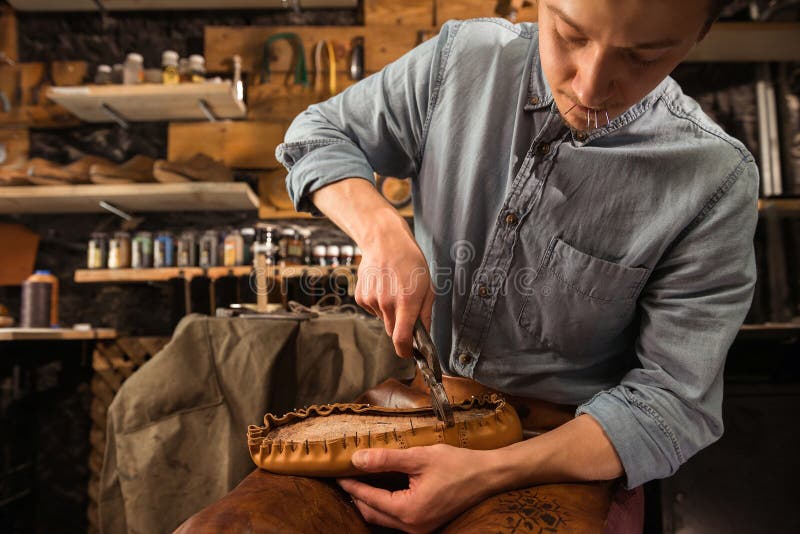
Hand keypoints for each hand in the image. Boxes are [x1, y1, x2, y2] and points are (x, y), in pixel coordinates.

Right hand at [311, 178, 433, 357]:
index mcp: (407, 301)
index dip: (405, 351)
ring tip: (394, 289)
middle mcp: (387, 303)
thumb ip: (425, 313)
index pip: (402, 339)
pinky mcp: (360, 296)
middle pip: (393, 331)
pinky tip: (382, 286)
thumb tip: (423, 335)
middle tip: (406, 308)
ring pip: (383, 319)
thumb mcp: (428, 286)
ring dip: (390, 312)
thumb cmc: (411, 262)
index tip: (409, 354)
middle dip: (401, 327)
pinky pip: (372, 310)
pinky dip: (378, 304)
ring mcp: (371, 300)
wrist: (384, 240)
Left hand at [337, 445, 497, 532]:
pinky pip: (396, 519)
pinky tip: (381, 487)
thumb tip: (357, 459)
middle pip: (372, 514)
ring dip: (369, 501)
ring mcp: (419, 529)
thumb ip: (386, 460)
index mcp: (408, 511)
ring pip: (382, 518)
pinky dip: (384, 504)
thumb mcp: (419, 457)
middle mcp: (412, 527)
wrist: (487, 476)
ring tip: (359, 479)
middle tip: (345, 475)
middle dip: (356, 495)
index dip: (351, 484)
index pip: (369, 498)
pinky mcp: (425, 525)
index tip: (337, 471)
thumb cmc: (457, 465)